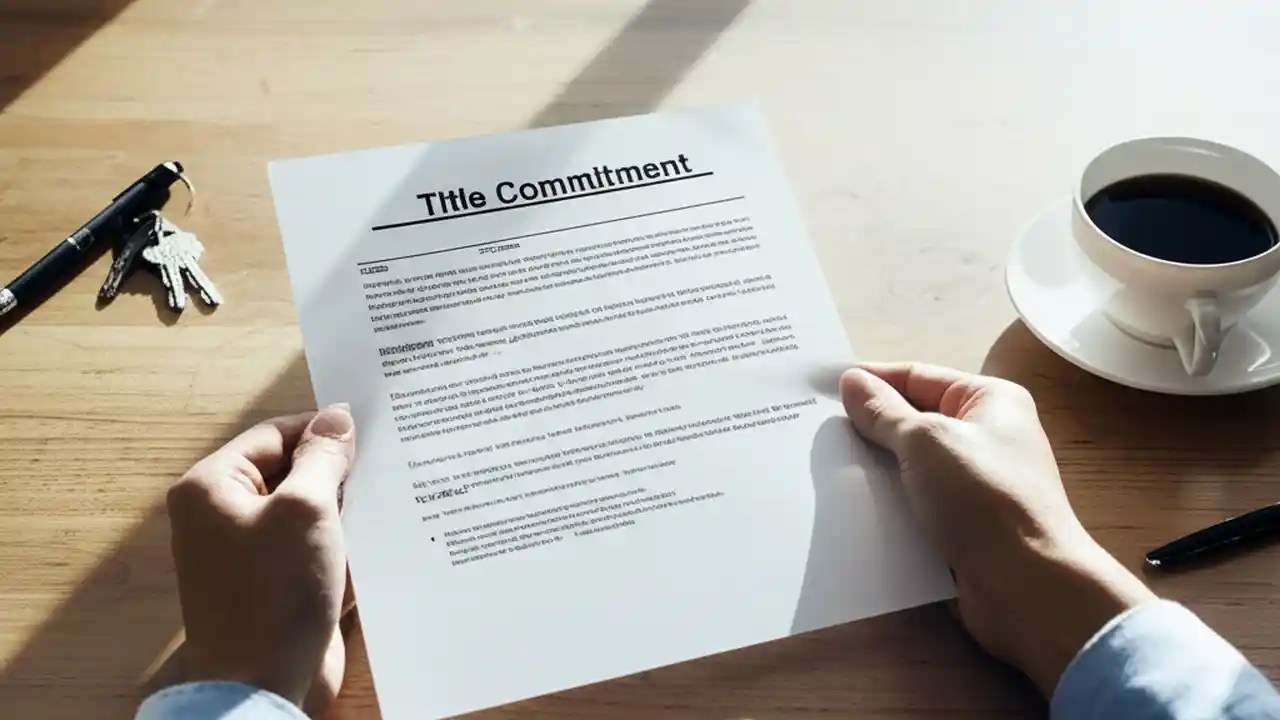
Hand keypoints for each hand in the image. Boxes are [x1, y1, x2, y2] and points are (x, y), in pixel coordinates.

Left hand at [165, 405, 355, 714]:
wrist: (261, 687)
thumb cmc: (274, 593)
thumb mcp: (305, 510)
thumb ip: (323, 457)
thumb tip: (337, 416)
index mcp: (211, 487)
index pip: (273, 434)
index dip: (321, 429)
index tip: (371, 431)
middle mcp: (222, 516)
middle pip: (288, 470)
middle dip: (335, 470)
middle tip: (386, 463)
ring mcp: (247, 553)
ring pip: (304, 511)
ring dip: (342, 508)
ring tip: (388, 499)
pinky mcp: (273, 585)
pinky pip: (309, 548)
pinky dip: (340, 543)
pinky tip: (377, 541)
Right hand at [840, 362, 1153, 694]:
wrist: (1028, 587)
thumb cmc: (983, 498)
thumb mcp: (925, 442)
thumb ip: (883, 412)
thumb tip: (852, 381)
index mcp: (989, 401)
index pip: (918, 376)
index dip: (870, 379)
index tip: (820, 387)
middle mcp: (985, 437)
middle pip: (911, 421)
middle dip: (866, 427)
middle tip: (811, 428)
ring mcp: (973, 484)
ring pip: (908, 467)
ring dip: (871, 470)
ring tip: (817, 466)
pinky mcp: (960, 525)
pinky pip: (913, 504)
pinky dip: (884, 504)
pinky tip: (845, 506)